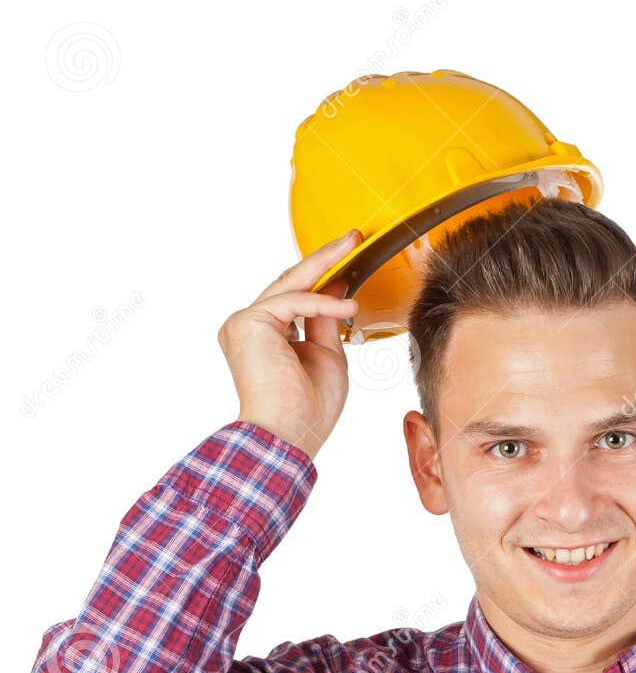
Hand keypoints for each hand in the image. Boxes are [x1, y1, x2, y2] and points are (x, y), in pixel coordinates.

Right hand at [217, 231, 363, 461]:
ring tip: (352, 248)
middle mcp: (248, 327)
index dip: (322, 277)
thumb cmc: (307, 409)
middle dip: (323, 259)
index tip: (348, 260)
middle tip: (352, 237)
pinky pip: (293, 302)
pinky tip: (348, 309)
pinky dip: (322, 303)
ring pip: (289, 285)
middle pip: (289, 283)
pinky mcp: (249, 322)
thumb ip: (326, 320)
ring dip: (323, 265)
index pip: (294, 297)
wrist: (288, 435)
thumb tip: (337, 287)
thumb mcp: (327, 355)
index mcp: (265, 337)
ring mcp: (244, 323)